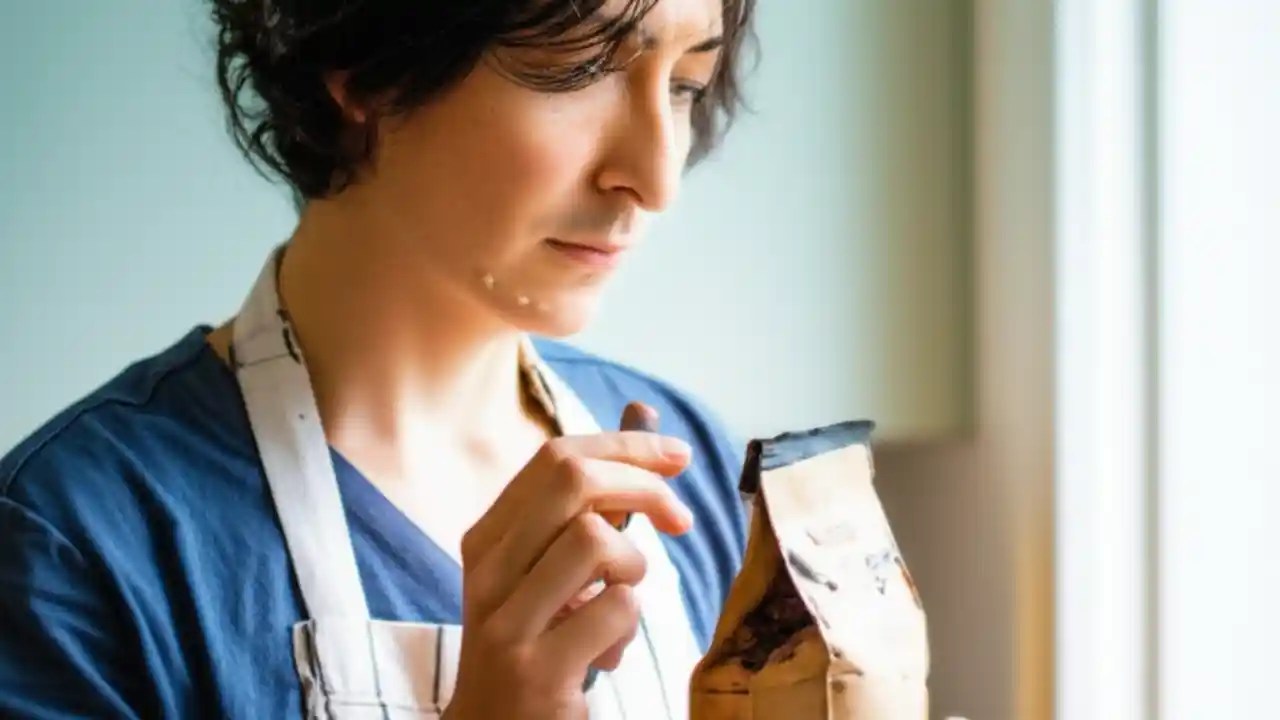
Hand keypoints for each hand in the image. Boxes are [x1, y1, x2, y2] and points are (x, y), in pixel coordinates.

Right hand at [443, 404, 692, 719]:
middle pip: (574, 480)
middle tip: (678, 519)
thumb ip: (594, 498)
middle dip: (644, 486)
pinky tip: (606, 650)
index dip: (627, 445)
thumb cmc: (535, 636)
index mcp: (488, 536)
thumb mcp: (551, 564)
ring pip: (598, 541)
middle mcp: (487, 569)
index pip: (556, 456)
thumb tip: (646, 418)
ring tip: (619, 601)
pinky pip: (617, 610)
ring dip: (634, 570)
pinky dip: (630, 627)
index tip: (678, 457)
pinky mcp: (537, 667)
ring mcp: (507, 619)